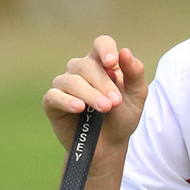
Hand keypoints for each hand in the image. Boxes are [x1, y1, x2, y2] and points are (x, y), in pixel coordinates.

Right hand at [42, 36, 147, 151]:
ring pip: (71, 81)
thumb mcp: (137, 97)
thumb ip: (135, 74)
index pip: (101, 44)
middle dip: (103, 84)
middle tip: (115, 102)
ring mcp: (64, 84)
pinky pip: (54, 96)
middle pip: (87, 66)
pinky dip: (67, 101)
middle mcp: (80, 69)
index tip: (112, 64)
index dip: (106, 50)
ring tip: (104, 108)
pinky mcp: (52, 102)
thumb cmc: (122, 116)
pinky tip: (79, 108)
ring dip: (90, 94)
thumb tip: (125, 52)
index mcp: (101, 62)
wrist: (109, 145)